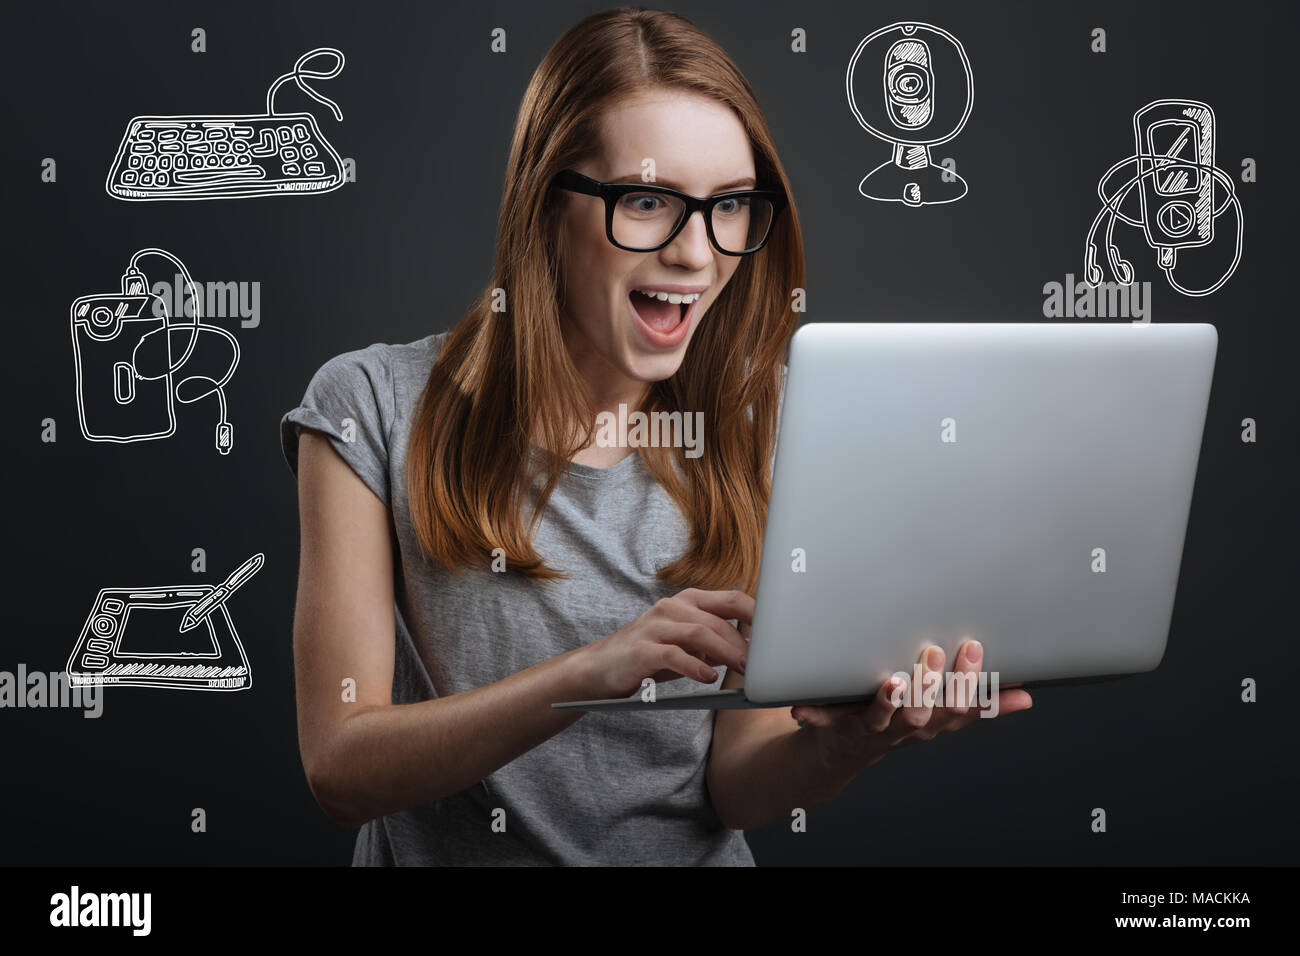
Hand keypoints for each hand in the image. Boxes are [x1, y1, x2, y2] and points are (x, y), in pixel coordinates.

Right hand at [578, 588, 752, 698]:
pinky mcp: (641, 649)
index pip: (732, 599)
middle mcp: (672, 607)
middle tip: (762, 665)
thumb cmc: (651, 655)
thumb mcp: (687, 644)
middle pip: (719, 619)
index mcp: (688, 601)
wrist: (602, 667)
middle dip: (744, 643)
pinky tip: (708, 679)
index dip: (758, 615)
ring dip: (726, 653)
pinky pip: (673, 655)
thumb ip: (716, 642)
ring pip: (699, 633)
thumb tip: (754, 652)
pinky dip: (694, 666)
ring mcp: (655, 626)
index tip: (778, 636)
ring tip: (743, 671)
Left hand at [790, 640, 1032, 775]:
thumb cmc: (896, 722)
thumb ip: (981, 703)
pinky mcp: (837, 727)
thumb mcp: (942, 714)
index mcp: (934, 720)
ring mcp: (872, 728)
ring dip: (891, 701)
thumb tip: (1027, 695)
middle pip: (926, 713)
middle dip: (932, 685)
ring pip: (886, 719)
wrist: (839, 751)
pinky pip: (827, 721)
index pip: (962, 705)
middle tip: (933, 652)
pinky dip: (816, 714)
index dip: (970, 681)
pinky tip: (803, 707)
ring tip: (895, 680)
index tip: (975, 647)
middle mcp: (906, 727)